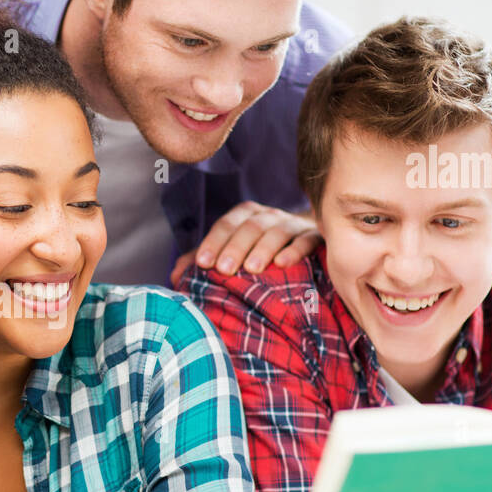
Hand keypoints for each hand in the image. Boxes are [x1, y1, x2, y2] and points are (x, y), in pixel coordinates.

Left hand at [169, 201, 319, 286]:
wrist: (307, 242)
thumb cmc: (260, 251)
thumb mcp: (232, 252)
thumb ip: (206, 260)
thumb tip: (176, 275)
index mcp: (246, 216)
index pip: (226, 224)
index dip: (213, 242)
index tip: (203, 263)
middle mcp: (268, 216)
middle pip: (250, 226)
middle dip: (235, 247)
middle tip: (224, 270)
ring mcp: (293, 225)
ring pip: (277, 231)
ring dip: (263, 249)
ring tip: (252, 269)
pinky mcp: (315, 237)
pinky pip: (306, 241)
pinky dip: (295, 251)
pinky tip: (283, 264)